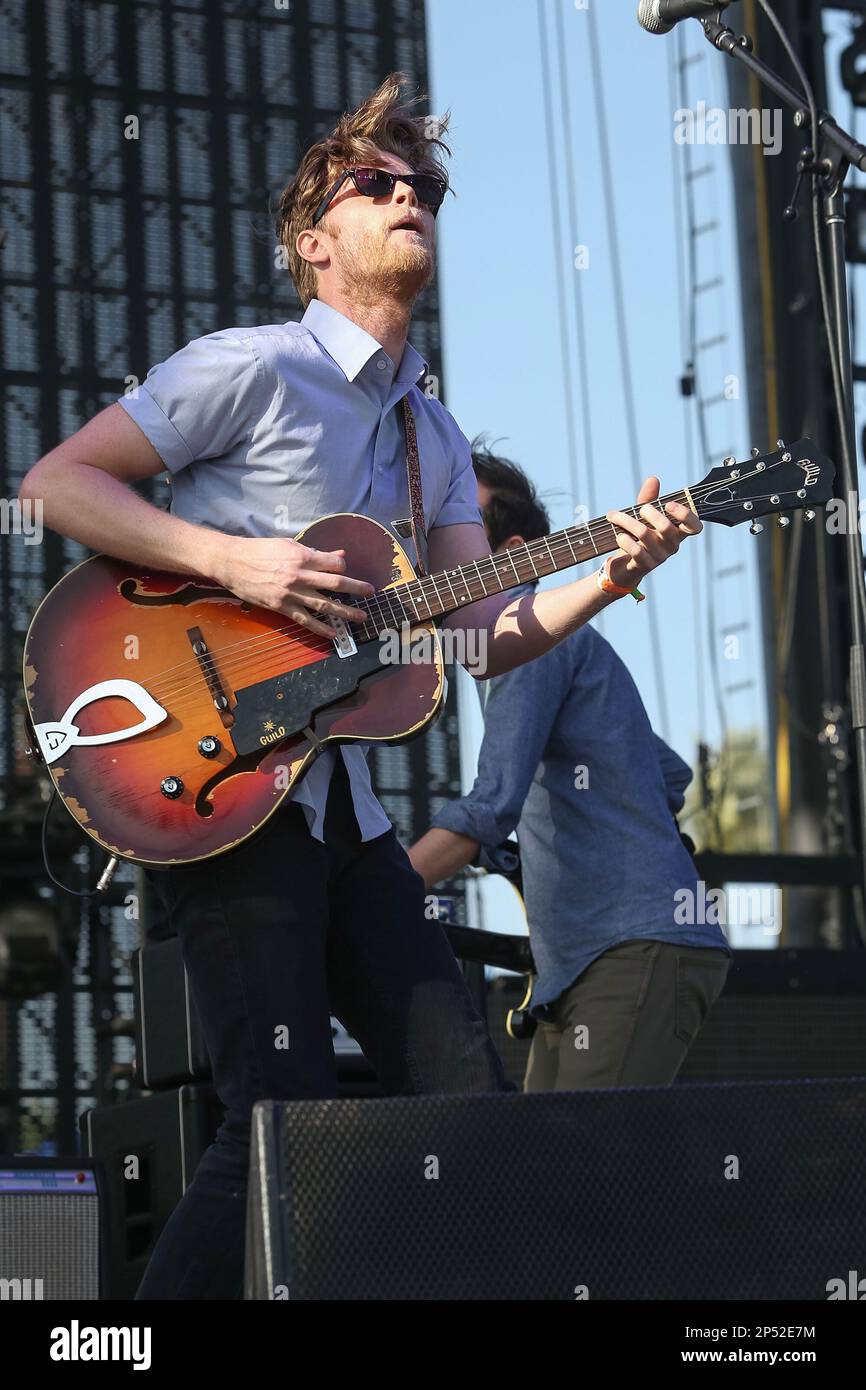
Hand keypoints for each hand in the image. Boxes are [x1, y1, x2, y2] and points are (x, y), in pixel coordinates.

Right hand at [212, 536, 374, 638]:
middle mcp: (299, 576)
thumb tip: (338, 555)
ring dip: (345, 612)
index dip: (343, 567)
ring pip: (324, 605)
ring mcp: (291, 594)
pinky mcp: (282, 607)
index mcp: (302, 557)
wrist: (233, 563)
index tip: (345, 570)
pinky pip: (305, 620)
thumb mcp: (288, 544)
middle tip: (371, 593)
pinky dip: (321, 628)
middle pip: (335, 584)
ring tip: (361, 617)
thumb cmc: (260, 550)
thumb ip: (314, 552)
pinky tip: (334, 634)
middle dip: (357, 589)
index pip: (333, 564)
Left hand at [605, 477, 700, 590]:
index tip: (668, 504)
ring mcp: (659, 557)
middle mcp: (672, 545)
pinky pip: (636, 550)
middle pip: (665, 526)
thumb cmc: (638, 537)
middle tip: (639, 508)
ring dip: (626, 521)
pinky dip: (624, 540)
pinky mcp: (644, 566)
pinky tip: (618, 535)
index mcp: (677, 532)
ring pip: (644, 534)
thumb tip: (653, 479)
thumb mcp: (643, 517)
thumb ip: (649, 498)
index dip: (686, 515)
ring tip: (613, 516)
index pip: (694, 526)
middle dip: (649, 512)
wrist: (624, 566)